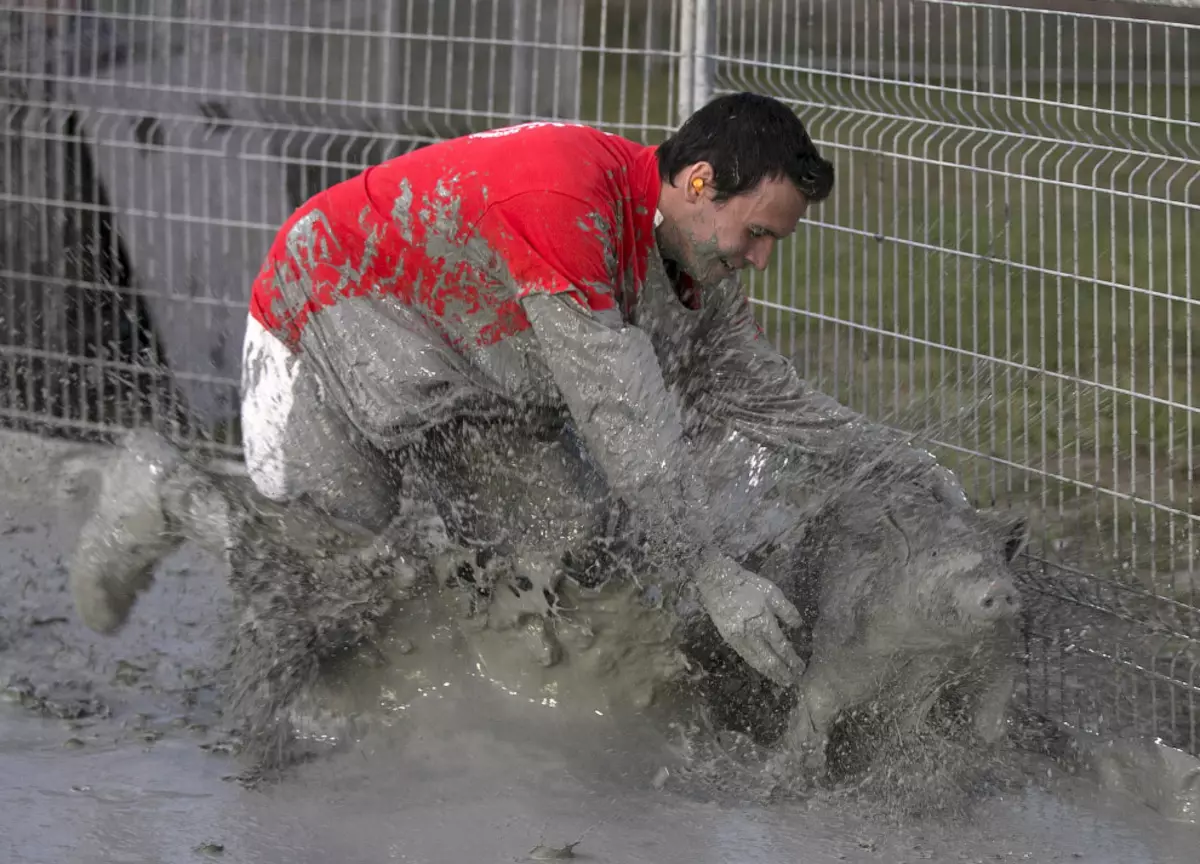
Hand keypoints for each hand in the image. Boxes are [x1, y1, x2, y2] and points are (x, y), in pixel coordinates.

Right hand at [694, 555, 805, 687]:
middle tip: (793, 681)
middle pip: (770, 660)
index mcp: (764, 622)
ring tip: (781, 680)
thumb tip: (798, 626)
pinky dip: (757, 666)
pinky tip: (763, 669)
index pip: (781, 647)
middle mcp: (752, 635)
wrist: (717, 582)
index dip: (792, 660)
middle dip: (782, 672)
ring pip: (757, 661)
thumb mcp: (772, 592)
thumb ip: (786, 610)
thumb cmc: (747, 584)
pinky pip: (746, 656)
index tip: (801, 668)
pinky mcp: (730, 639)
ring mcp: (739, 639)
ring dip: (770, 673)